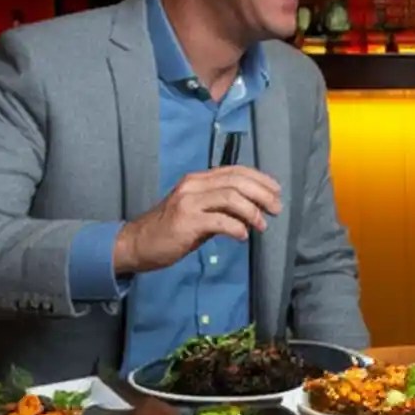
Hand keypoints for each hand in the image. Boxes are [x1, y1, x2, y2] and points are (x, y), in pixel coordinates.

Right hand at [113, 166, 281, 273]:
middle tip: (276, 209)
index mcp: (198, 179)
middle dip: (262, 194)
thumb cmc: (171, 229)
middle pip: (237, 181)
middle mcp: (193, 185)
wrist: (138, 243)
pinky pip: (220, 221)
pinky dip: (237, 228)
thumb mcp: (199, 211)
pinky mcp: (185, 221)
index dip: (260, 179)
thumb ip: (222, 206)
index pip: (236, 170)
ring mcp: (188, 202)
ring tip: (262, 225)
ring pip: (231, 197)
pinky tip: (242, 236)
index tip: (276, 191)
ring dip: (252, 211)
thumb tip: (254, 210)